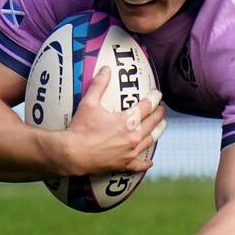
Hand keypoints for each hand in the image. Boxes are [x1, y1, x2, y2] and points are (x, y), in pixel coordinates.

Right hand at [43, 65, 165, 176]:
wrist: (72, 154)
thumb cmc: (80, 128)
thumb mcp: (89, 103)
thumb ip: (99, 85)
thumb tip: (106, 69)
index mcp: (127, 120)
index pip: (147, 106)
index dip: (154, 98)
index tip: (157, 94)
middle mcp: (133, 136)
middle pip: (153, 122)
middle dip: (159, 114)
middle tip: (162, 109)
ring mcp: (130, 152)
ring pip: (150, 140)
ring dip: (158, 132)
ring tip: (161, 126)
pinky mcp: (124, 165)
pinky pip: (140, 165)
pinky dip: (146, 163)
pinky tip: (150, 162)